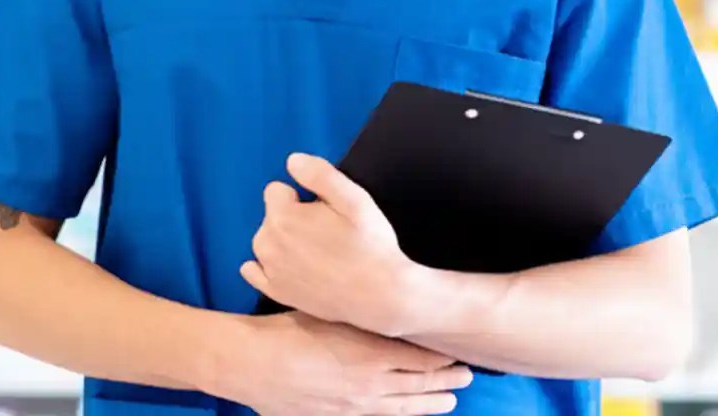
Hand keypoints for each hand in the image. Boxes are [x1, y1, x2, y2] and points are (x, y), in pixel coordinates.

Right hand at [216, 311, 471, 415]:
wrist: (250, 362)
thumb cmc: (286, 329)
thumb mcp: (331, 314)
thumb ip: (361, 319)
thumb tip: (384, 311)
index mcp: (371, 353)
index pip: (420, 358)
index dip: (442, 357)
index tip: (458, 351)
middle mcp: (370, 383)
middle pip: (420, 385)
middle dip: (446, 381)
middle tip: (467, 376)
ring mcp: (355, 405)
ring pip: (403, 407)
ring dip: (430, 403)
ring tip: (450, 401)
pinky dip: (398, 414)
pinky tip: (406, 413)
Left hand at [241, 153, 421, 336]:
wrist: (380, 296)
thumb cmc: (370, 245)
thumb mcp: (355, 200)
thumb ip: (320, 174)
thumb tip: (292, 161)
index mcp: (283, 217)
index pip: (275, 190)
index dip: (301, 196)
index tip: (323, 211)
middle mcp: (267, 244)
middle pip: (271, 216)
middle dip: (292, 217)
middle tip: (325, 233)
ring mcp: (269, 271)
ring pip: (265, 241)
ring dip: (282, 240)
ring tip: (316, 252)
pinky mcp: (275, 293)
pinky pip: (253, 271)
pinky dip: (265, 266)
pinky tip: (289, 267)